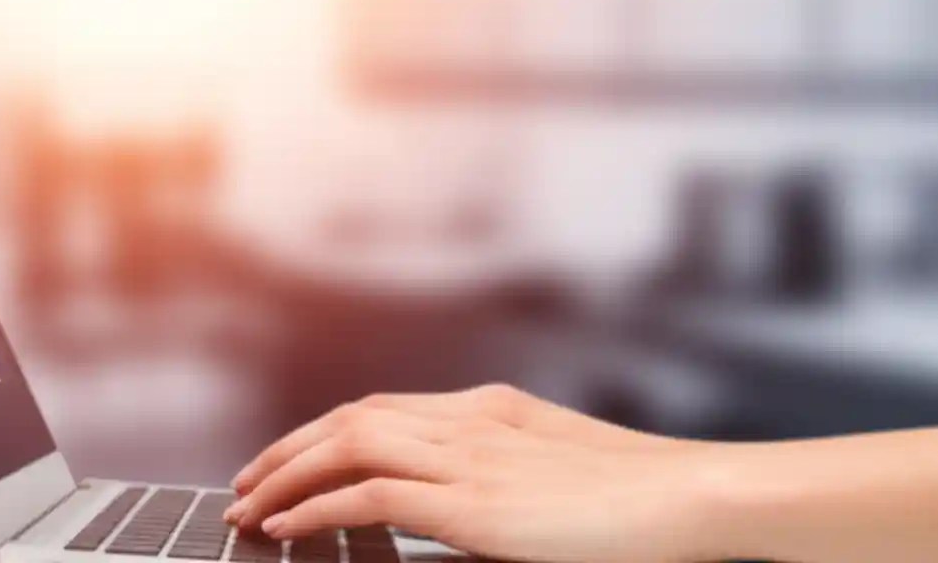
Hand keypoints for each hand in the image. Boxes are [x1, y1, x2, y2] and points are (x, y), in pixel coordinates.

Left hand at [233, 385, 660, 496]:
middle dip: (289, 448)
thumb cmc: (639, 493)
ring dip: (286, 475)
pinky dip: (317, 507)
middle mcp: (470, 421)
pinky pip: (369, 496)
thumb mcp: (561, 468)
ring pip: (347, 446)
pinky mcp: (474, 505)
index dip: (324, 432)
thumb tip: (455, 505)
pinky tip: (287, 528)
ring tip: (247, 507)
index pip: (383, 410)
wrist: (690, 495)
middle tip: (247, 481)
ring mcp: (471, 458)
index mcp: (491, 409)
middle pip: (351, 418)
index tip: (290, 458)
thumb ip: (503, 472)